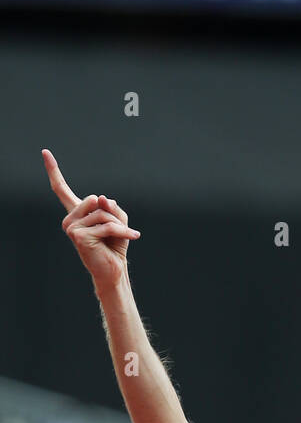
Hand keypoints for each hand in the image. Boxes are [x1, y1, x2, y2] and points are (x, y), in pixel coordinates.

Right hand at [42, 148, 139, 290]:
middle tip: (118, 229)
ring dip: (118, 225)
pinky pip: (106, 226)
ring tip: (125, 235)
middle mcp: (70, 219)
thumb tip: (100, 198)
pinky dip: (122, 231)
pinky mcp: (79, 237)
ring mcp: (72, 228)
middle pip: (95, 200)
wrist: (114, 270)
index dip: (53, 171)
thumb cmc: (115, 246)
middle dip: (112, 213)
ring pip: (102, 214)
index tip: (45, 152)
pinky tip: (133, 236)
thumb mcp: (118, 220)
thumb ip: (111, 207)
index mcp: (76, 213)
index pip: (61, 190)